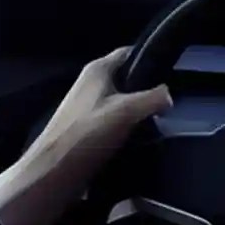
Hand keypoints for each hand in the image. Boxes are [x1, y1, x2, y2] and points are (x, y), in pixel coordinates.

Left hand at [0, 47, 171, 224]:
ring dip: (138, 113)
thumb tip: (169, 95)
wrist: (54, 172)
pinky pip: (114, 122)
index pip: (129, 53)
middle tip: (167, 104)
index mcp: (97, 70)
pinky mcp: (86, 129)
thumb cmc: (88, 134)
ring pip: (122, 102)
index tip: (171, 73)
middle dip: (147, 90)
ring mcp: (87, 107)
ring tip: (157, 124)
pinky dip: (127, 129)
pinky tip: (139, 140)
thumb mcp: (127, 111)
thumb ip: (152, 98)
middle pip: (127, 79)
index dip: (150, 58)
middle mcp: (90, 83)